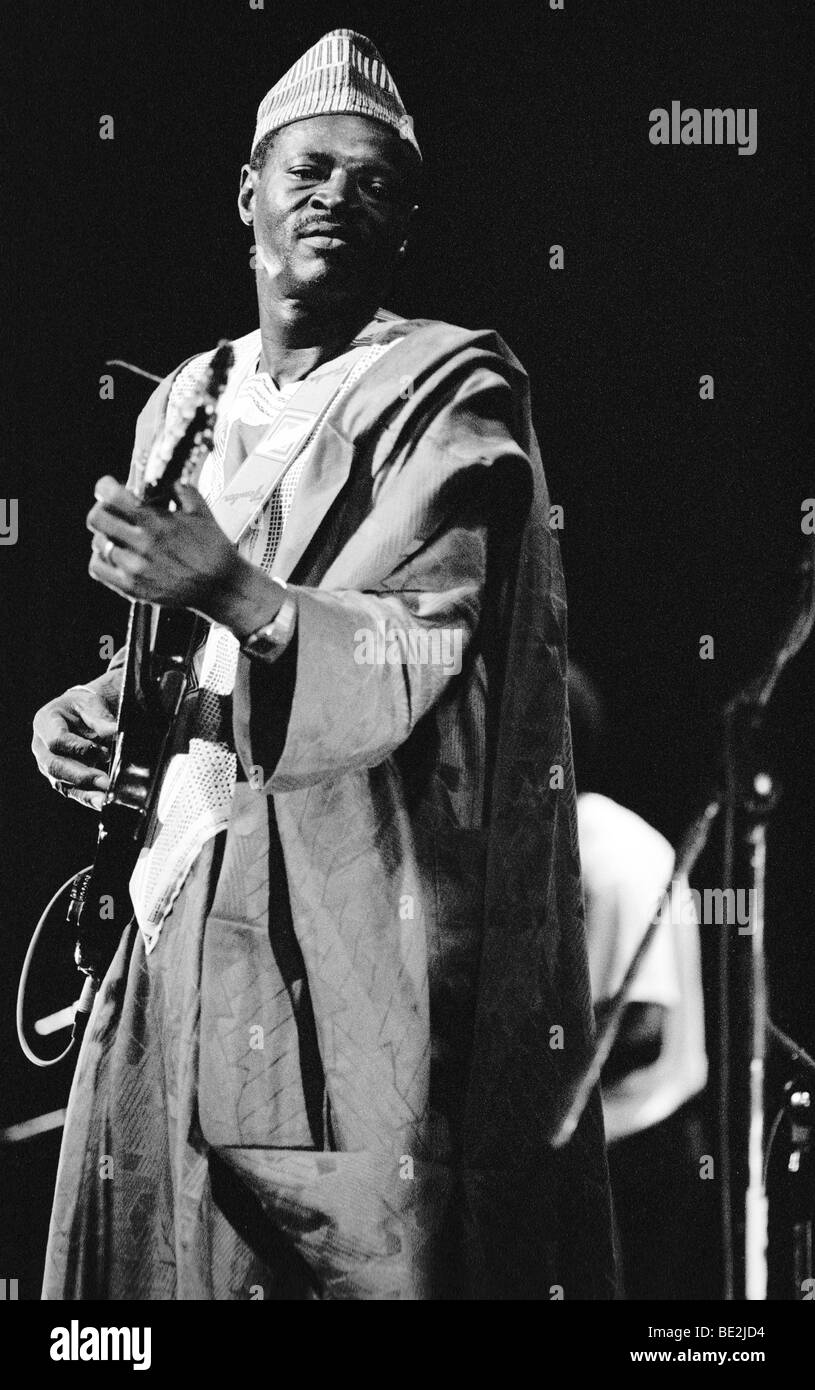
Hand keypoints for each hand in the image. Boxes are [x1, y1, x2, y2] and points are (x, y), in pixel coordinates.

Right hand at [32, 683, 118, 811]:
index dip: (78, 748)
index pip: (56, 741)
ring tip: (105, 797)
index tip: (103, 752)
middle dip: (82, 775)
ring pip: (62, 783)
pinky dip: (88, 798)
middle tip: (105, 781)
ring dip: (86, 791)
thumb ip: (101, 719)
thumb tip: (116, 732)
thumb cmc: (83, 707)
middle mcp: (41, 747)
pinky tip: (103, 802)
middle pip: (55, 766)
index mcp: (45, 722)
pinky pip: (72, 792)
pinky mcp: (61, 779)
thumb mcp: (91, 704)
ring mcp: (49, 766)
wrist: (81, 714)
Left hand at [87, 476, 241, 616]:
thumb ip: (180, 489)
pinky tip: (115, 555)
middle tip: (110, 512)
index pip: (112, 497)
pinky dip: (101, 559)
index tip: (107, 488)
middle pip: (96, 519)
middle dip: (101, 509)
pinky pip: (98, 568)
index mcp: (157, 522)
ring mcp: (136, 568)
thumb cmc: (213, 550)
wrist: (222, 586)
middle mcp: (143, 545)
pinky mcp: (133, 588)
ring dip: (105, 535)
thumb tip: (163, 479)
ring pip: (97, 543)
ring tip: (120, 537)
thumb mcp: (201, 511)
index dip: (105, 487)